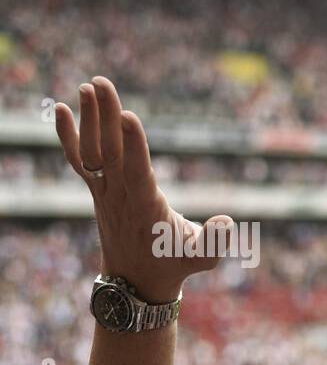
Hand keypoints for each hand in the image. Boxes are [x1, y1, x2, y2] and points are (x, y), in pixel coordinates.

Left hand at [54, 76, 232, 302]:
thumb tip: (227, 221)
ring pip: (92, 151)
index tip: (126, 115)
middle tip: (101, 83)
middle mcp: (120, 196)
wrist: (136, 281)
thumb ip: (217, 241)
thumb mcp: (204, 258)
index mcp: (145, 209)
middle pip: (109, 152)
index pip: (136, 172)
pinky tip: (60, 108)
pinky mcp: (98, 189)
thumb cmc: (174, 264)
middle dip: (105, 117)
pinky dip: (67, 135)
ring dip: (88, 118)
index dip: (132, 144)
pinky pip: (79, 159)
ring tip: (88, 85)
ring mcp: (105, 192)